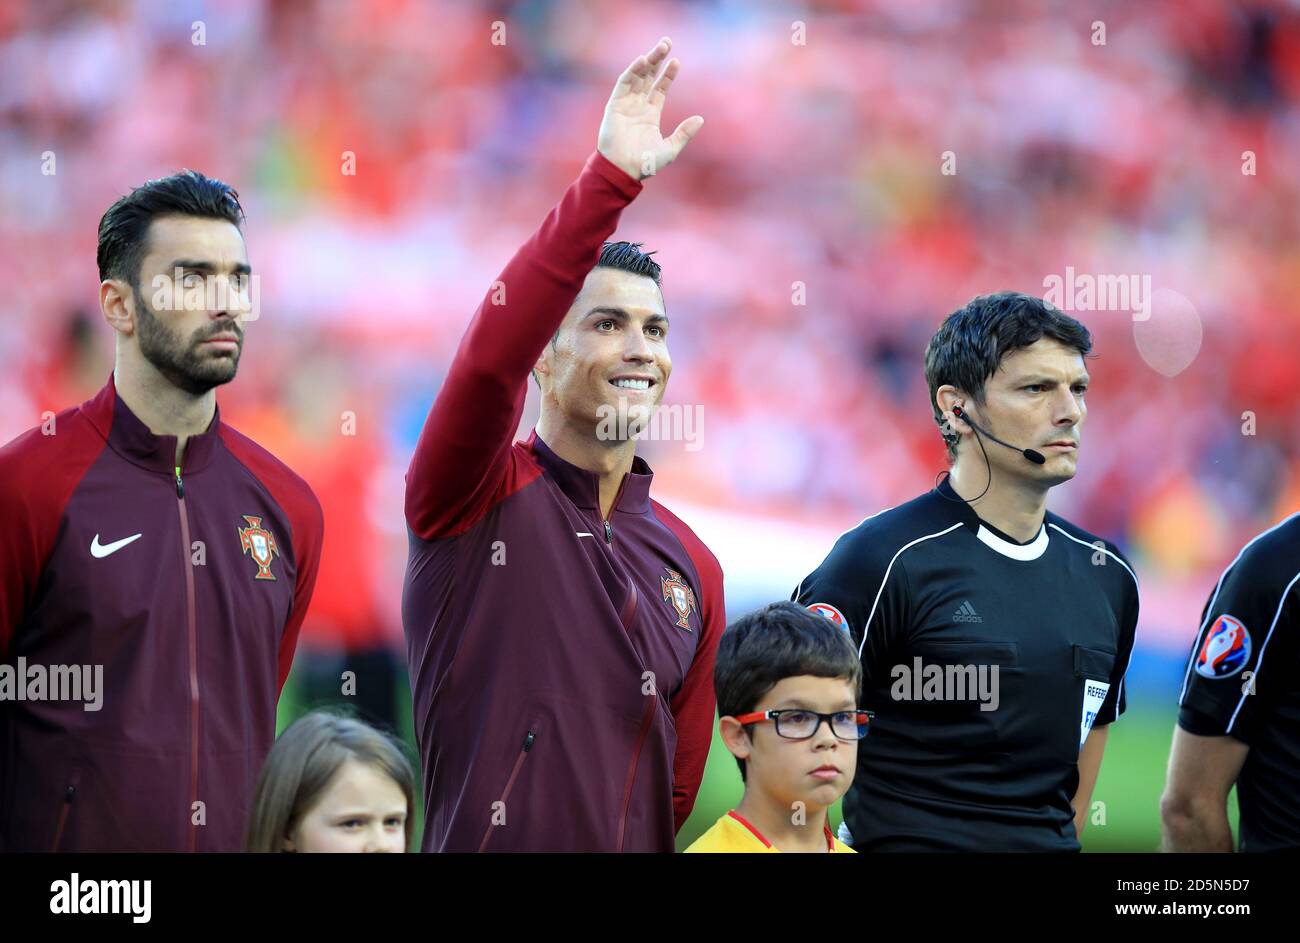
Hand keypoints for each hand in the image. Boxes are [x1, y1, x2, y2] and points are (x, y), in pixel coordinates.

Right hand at [597, 37, 702, 180]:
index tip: (676, 62)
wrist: (623, 171)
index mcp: (650, 115)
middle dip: (657, 59)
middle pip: (648, 77)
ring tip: (660, 47)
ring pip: (637, 76)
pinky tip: (642, 61)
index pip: (659, 89)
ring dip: (648, 60)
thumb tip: (701, 119)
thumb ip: (684, 134)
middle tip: (667, 43)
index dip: (668, 75)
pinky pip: (623, 84)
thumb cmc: (645, 164)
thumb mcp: (671, 149)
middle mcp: (638, 107)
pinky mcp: (614, 106)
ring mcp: (625, 105)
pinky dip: (632, 72)